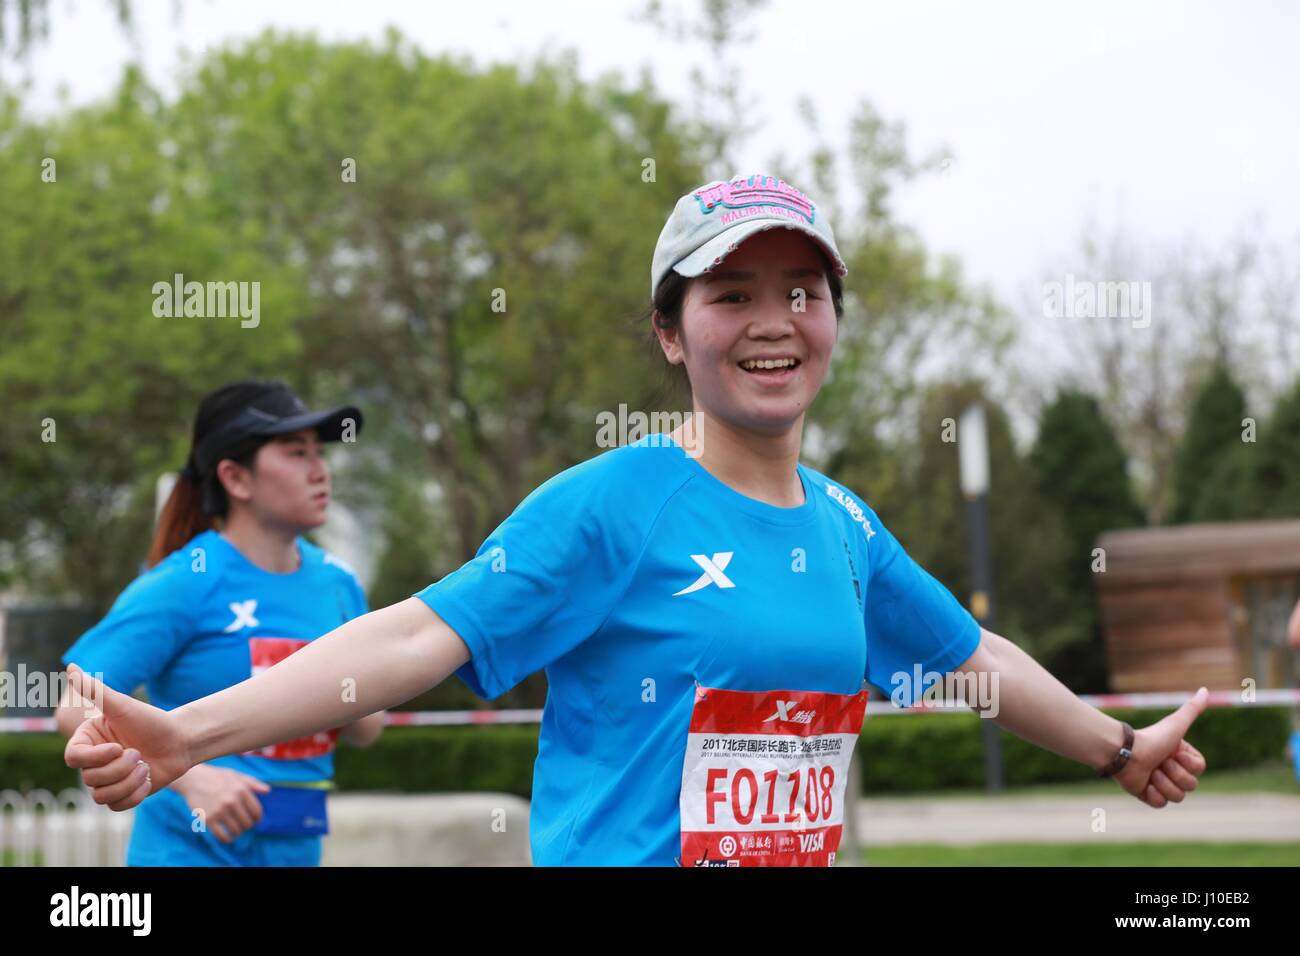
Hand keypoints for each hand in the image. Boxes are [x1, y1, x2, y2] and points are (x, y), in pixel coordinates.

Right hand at [63, 664, 194, 809]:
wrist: (180, 740)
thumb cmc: (152, 720)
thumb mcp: (123, 706)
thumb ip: (95, 690)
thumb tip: (71, 667)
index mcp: (88, 740)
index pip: (73, 758)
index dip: (95, 758)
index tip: (119, 748)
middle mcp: (94, 761)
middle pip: (89, 779)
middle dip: (120, 768)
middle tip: (140, 754)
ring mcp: (107, 779)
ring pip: (101, 796)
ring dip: (128, 782)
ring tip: (145, 767)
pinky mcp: (122, 793)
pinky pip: (116, 806)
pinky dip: (134, 795)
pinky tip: (148, 779)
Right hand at [172, 764, 270, 842]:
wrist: (194, 780)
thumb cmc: (218, 777)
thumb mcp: (237, 775)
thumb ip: (254, 783)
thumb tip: (268, 791)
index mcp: (241, 790)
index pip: (257, 811)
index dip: (258, 818)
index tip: (255, 820)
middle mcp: (232, 801)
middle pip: (247, 823)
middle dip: (248, 826)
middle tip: (244, 825)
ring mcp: (219, 811)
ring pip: (236, 830)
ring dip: (238, 832)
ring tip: (237, 829)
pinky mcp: (208, 819)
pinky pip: (222, 836)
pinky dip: (227, 839)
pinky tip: (229, 837)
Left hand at [1113, 687, 1208, 807]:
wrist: (1125, 752)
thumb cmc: (1151, 738)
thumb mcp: (1176, 724)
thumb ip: (1192, 709)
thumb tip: (1205, 689)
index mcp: (1181, 756)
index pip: (1200, 769)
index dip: (1187, 764)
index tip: (1172, 752)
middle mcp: (1172, 770)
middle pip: (1191, 785)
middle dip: (1174, 774)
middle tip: (1158, 763)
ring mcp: (1161, 784)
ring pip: (1178, 797)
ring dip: (1163, 784)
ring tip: (1149, 772)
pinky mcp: (1147, 796)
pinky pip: (1161, 804)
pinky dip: (1153, 795)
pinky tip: (1144, 784)